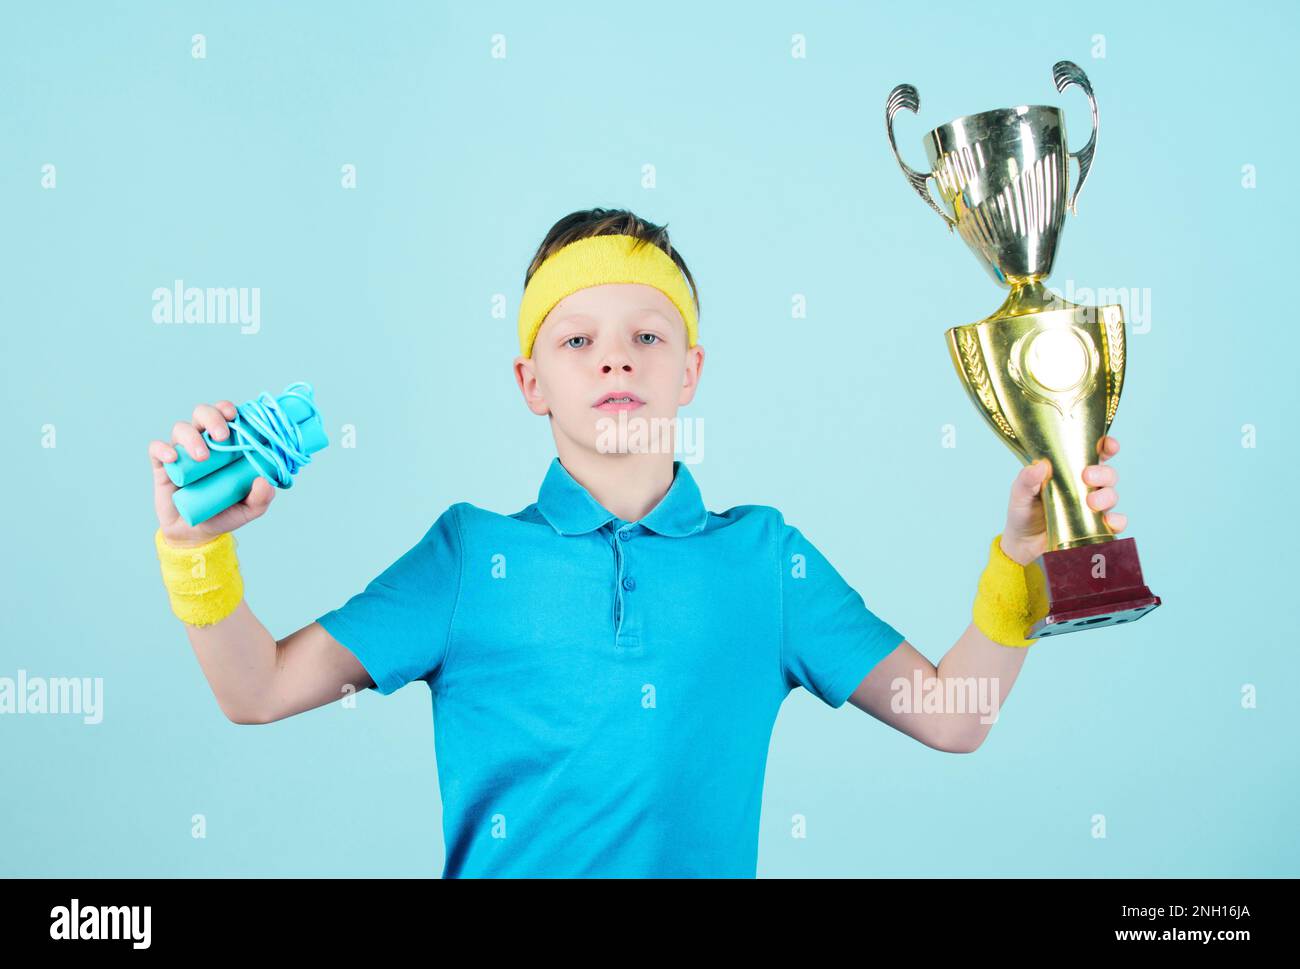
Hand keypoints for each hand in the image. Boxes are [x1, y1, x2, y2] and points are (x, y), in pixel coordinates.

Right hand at [149, 400, 275, 547]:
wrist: (196, 533)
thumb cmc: (224, 513)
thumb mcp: (248, 509)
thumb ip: (261, 498)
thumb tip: (265, 482)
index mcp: (226, 445)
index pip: (226, 416)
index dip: (228, 409)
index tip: (235, 414)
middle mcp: (204, 442)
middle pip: (202, 413)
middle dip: (212, 417)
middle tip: (222, 436)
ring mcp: (182, 452)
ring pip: (181, 428)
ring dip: (192, 437)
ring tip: (202, 457)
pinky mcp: (162, 466)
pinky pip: (156, 449)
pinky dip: (162, 449)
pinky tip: (172, 458)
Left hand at [999, 435, 1123, 566]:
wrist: (1022, 544)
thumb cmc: (1023, 511)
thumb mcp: (1019, 493)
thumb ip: (1026, 480)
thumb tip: (1040, 466)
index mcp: (1069, 470)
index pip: (1094, 453)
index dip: (1107, 446)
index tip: (1109, 445)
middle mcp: (1085, 486)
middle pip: (1108, 474)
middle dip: (1103, 473)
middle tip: (1087, 477)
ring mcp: (1093, 507)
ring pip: (1112, 495)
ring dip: (1107, 496)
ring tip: (1091, 502)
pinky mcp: (1096, 527)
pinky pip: (1116, 522)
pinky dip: (1117, 521)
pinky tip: (1109, 522)